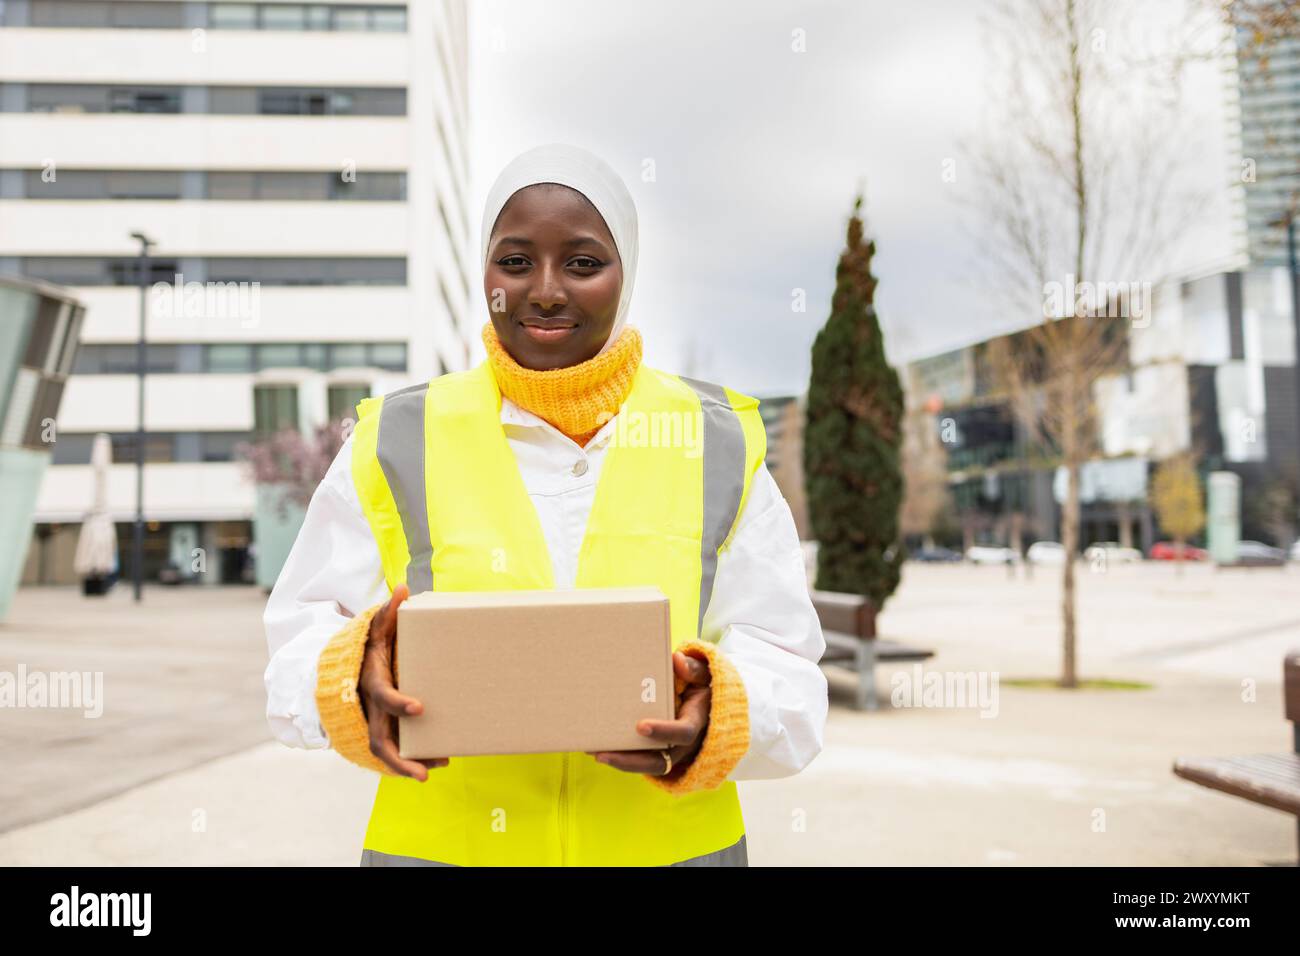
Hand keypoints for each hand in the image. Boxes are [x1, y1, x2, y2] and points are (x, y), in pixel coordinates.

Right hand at [359, 582, 449, 780]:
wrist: (351, 667)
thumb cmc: (371, 646)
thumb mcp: (378, 628)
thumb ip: (389, 612)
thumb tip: (404, 587)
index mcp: (372, 682)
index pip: (383, 696)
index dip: (399, 703)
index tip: (420, 707)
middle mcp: (370, 708)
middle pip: (378, 740)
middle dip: (399, 759)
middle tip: (423, 774)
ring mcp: (375, 721)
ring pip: (385, 752)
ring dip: (408, 764)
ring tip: (435, 769)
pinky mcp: (384, 728)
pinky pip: (395, 749)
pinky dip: (412, 759)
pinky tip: (436, 762)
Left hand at [585, 651, 710, 775]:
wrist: (704, 704)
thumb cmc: (699, 685)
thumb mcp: (703, 674)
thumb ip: (693, 668)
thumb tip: (677, 661)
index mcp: (696, 721)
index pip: (684, 732)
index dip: (664, 731)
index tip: (640, 726)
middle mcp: (684, 744)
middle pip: (660, 761)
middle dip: (631, 760)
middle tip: (602, 754)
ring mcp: (671, 752)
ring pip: (648, 766)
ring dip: (621, 762)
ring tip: (595, 753)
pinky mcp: (659, 753)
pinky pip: (641, 761)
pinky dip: (621, 757)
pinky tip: (597, 748)